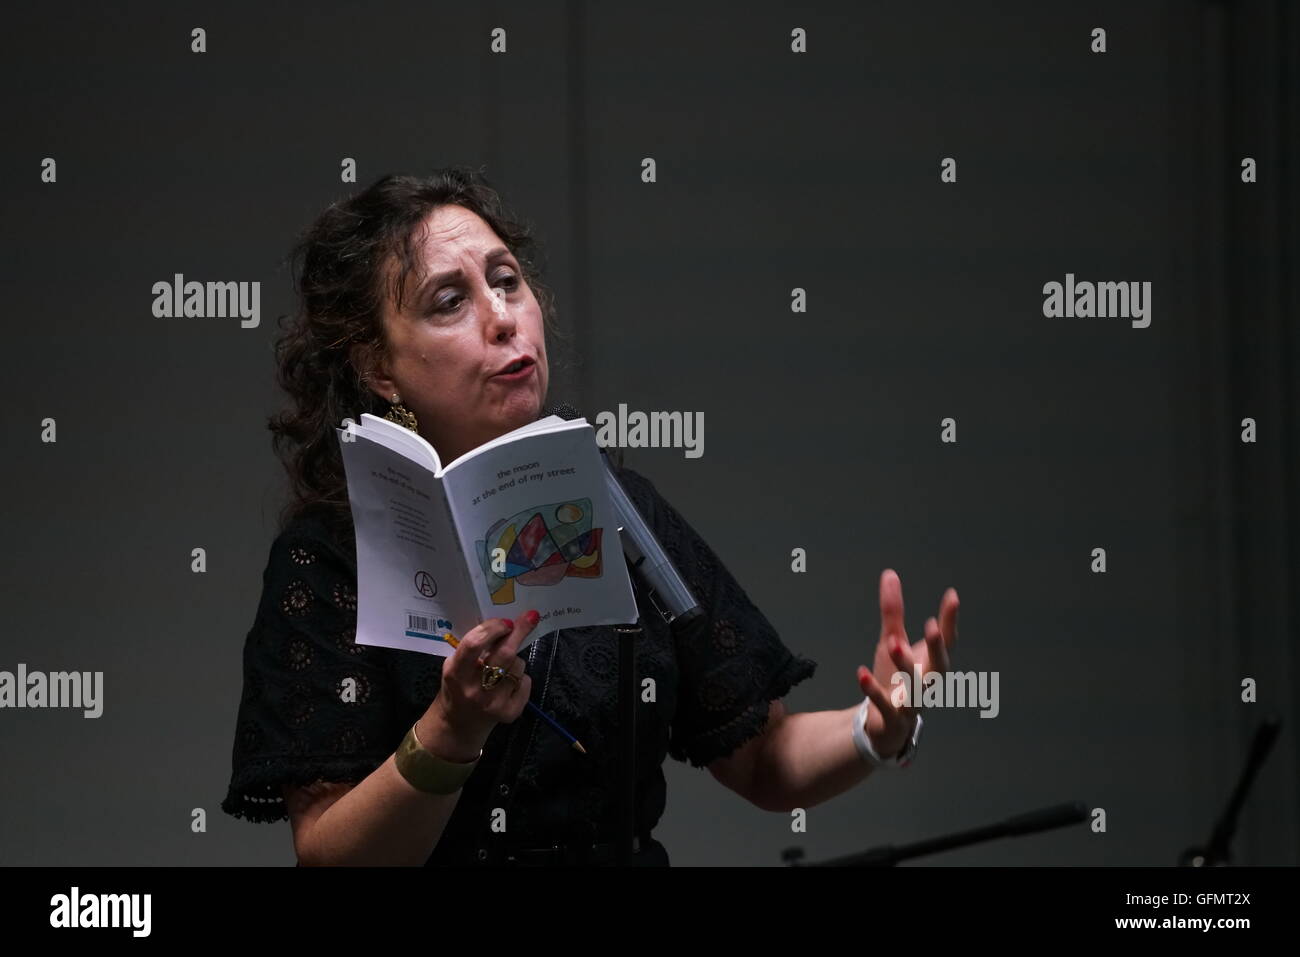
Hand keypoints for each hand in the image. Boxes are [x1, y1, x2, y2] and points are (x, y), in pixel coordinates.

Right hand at [426, 611, 538, 752]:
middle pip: (504, 653)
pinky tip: (508, 684)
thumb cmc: (458, 686)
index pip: (474, 645)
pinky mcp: (510, 713)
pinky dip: (521, 678)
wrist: (458, 724)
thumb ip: (473, 648)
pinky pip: (525, 681)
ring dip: (515, 659)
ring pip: (518, 665)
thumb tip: (504, 623)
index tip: (506, 621)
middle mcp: (474, 689)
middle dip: (520, 631)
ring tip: (503, 667)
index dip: (493, 629)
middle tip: (530, 617)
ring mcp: (494, 703)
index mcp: (456, 673)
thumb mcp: (455, 666)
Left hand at [855, 569, 958, 759]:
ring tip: (892, 642)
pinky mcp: (892, 718)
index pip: (946, 641)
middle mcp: (927, 683)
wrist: (885, 725)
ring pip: (915, 688)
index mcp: (931, 664)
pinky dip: (873, 690)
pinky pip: (884, 705)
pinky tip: (861, 673)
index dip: (950, 620)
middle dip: (937, 647)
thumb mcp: (891, 641)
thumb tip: (889, 573)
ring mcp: (912, 703)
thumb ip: (892, 611)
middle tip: (932, 626)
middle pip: (939, 666)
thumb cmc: (895, 679)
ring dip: (905, 666)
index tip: (952, 596)